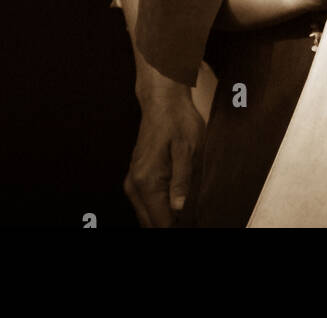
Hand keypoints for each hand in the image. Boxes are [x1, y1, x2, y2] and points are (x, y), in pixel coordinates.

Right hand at [125, 71, 204, 227]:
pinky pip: (146, 204)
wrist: (162, 100)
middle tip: (192, 217)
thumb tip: (179, 208)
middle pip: (151, 225)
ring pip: (147, 217)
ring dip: (165, 218)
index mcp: (146, 181)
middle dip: (172, 225)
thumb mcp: (187, 149)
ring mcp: (133, 181)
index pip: (161, 224)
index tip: (193, 222)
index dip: (180, 227)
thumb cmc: (177, 120)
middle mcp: (134, 185)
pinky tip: (177, 200)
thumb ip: (182, 180)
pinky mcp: (136, 177)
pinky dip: (160, 208)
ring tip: (187, 208)